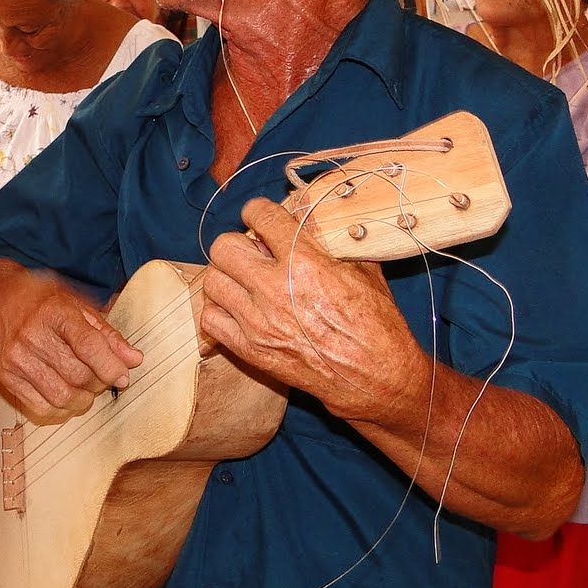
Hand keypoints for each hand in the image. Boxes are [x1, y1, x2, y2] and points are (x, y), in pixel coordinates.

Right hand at [0, 274, 141, 423]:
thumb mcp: (79, 307)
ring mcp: (17, 358)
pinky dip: (62, 408)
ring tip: (86, 387)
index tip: (123, 376)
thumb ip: (108, 335)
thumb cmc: (46, 304)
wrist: (2, 304)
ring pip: (62, 395)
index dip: (111, 366)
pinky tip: (67, 394)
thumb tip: (134, 359)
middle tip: (102, 376)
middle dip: (99, 382)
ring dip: (83, 398)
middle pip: (78, 375)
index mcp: (54, 311)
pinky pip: (43, 407)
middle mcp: (32, 335)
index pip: (88, 345)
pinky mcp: (7, 378)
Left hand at [200, 198, 422, 425]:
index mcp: (304, 262)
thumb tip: (305, 212)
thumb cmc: (376, 323)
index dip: (257, 210)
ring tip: (245, 281)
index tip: (259, 216)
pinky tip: (240, 308)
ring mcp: (258, 322)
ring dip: (227, 276)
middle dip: (237, 243)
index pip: (260, 216)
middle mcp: (274, 290)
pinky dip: (221, 310)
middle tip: (253, 252)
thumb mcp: (362, 268)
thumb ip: (328, 238)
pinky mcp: (250, 350)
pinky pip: (211, 319)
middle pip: (224, 247)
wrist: (375, 377)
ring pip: (212, 281)